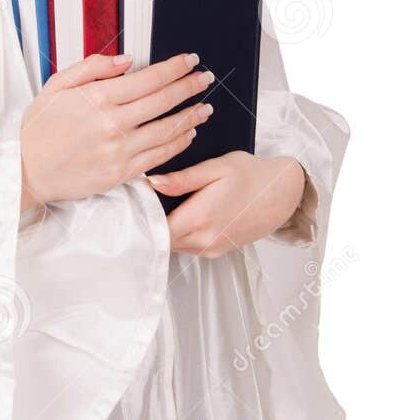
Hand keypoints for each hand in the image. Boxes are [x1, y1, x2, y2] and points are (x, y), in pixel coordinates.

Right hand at [18, 52, 214, 211]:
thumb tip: (128, 59)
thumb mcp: (57, 85)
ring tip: (206, 106)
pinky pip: (159, 157)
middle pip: (165, 101)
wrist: (26, 172)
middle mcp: (113, 123)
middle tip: (206, 78)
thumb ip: (92, 67)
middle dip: (190, 86)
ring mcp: (119, 150)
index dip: (175, 67)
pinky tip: (188, 133)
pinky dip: (178, 143)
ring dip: (191, 116)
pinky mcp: (121, 173)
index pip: (150, 78)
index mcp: (98, 97)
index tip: (190, 60)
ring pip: (167, 130)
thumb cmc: (40, 127)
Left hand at [149, 153, 306, 256]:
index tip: (135, 202)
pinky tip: (190, 214)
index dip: (142, 217)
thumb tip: (152, 183)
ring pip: (174, 244)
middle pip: (162, 239)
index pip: (155, 230)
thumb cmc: (253, 175)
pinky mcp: (217, 252)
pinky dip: (184, 234)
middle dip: (154, 222)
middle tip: (149, 201)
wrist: (283, 194)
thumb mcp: (217, 167)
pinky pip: (189, 247)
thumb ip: (183, 179)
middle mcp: (204, 239)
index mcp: (200, 217)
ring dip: (169, 229)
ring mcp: (211, 249)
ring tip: (172, 205)